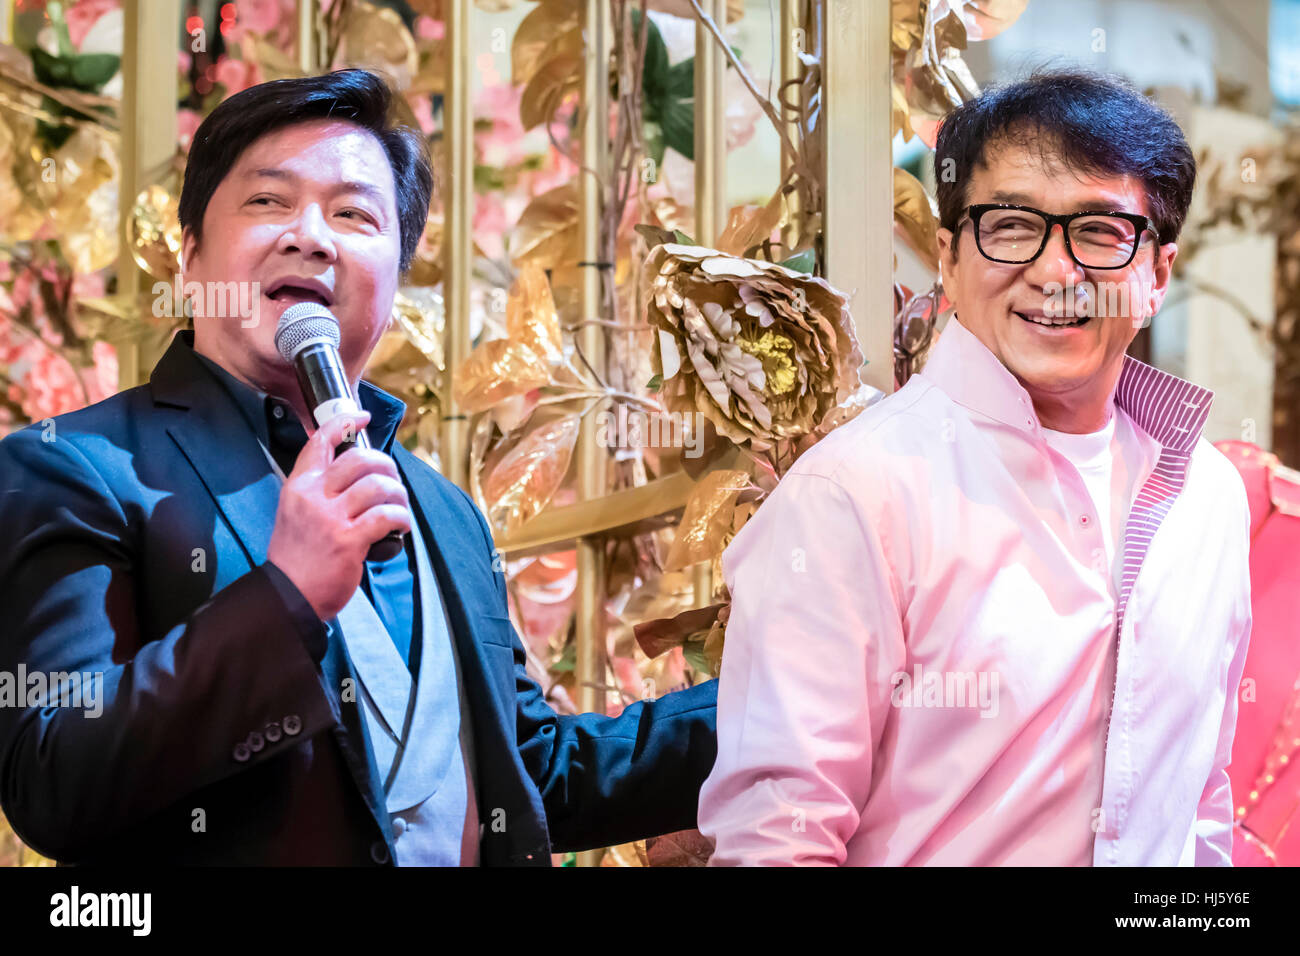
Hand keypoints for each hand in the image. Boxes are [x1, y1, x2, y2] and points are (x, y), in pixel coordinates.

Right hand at [266, 410, 412, 620]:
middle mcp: (313, 497)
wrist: (288, 595)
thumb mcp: (295, 513)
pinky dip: (401, 518)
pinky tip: (401, 525)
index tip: (363, 416)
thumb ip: (318, 491)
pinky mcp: (348, 540)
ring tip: (399, 505)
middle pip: (359, 459)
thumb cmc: (297, 557)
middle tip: (392, 480)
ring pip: (378, 485)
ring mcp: (330, 518)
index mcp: (299, 487)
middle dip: (386, 464)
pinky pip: (386, 516)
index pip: (320, 442)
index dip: (344, 422)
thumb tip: (355, 475)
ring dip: (398, 493)